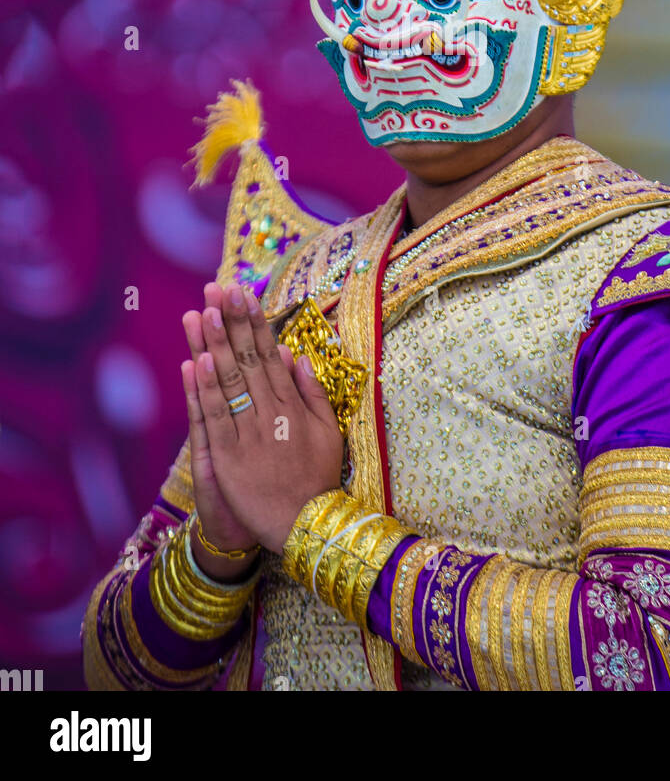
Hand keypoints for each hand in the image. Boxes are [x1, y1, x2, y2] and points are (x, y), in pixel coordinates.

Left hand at [187, 282, 343, 553]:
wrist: (303, 524)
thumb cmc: (317, 478)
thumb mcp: (329, 430)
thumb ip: (312, 392)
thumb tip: (297, 355)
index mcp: (292, 404)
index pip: (269, 353)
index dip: (255, 322)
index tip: (244, 293)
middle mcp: (270, 411)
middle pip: (247, 358)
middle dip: (231, 322)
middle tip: (219, 289)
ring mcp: (248, 432)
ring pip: (228, 380)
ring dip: (214, 345)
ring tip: (201, 312)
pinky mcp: (228, 455)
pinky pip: (216, 416)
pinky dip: (206, 389)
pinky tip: (197, 362)